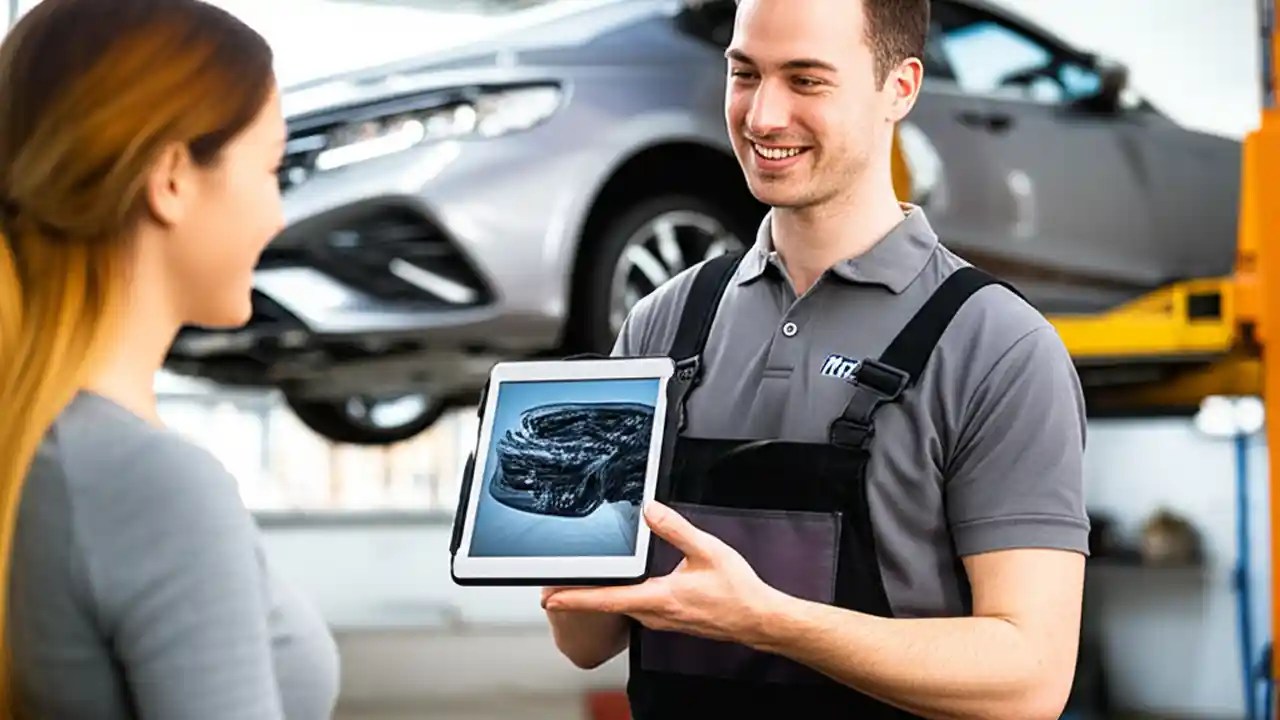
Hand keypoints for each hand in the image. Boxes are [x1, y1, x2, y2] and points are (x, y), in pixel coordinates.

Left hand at [542, 501, 783, 646]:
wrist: (756, 618)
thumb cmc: (736, 591)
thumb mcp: (706, 550)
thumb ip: (675, 528)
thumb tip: (650, 509)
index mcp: (658, 598)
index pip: (606, 600)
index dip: (575, 599)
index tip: (550, 598)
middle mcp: (656, 614)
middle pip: (608, 606)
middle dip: (581, 596)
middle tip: (555, 587)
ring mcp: (662, 620)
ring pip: (623, 608)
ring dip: (601, 598)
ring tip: (582, 585)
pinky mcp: (670, 619)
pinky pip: (638, 609)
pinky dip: (622, 598)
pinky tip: (623, 587)